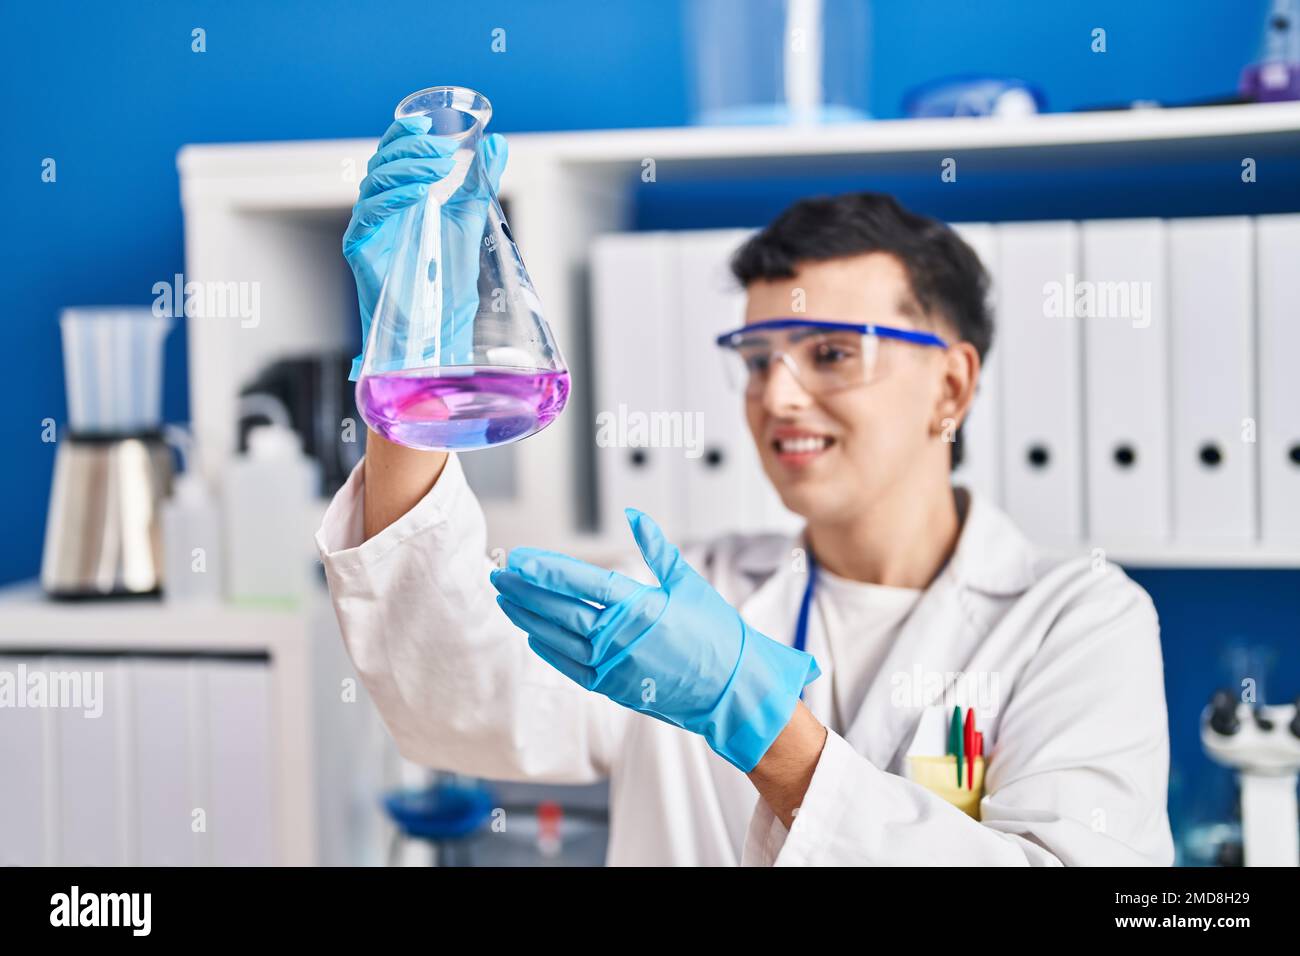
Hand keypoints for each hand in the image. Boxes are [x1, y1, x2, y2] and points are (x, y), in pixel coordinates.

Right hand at [342, 117, 506, 378]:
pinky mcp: (359, 247)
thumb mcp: (470, 217)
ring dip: (407, 169)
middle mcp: (379, 207)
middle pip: (383, 162)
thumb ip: (480, 180)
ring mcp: (367, 227)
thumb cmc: (447, 275)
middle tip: (444, 153)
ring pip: (375, 182)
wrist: (439, 322)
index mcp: (399, 196)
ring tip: (438, 170)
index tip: (426, 122)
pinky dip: (393, 197)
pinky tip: (418, 194)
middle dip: (412, 150)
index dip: (404, 133)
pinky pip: (368, 214)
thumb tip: (497, 143)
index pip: (394, 154)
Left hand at [489, 508, 820, 771]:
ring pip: (559, 638)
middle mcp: (621, 638)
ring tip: (506, 599)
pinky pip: (571, 667)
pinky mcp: (613, 688)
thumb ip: (657, 548)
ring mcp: (615, 666)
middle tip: (499, 574)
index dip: (548, 570)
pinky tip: (532, 633)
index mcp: (641, 607)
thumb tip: (635, 515)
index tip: (521, 559)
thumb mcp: (690, 584)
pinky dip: (548, 649)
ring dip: (529, 617)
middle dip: (525, 591)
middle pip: (561, 609)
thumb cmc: (718, 636)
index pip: (583, 582)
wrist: (733, 691)